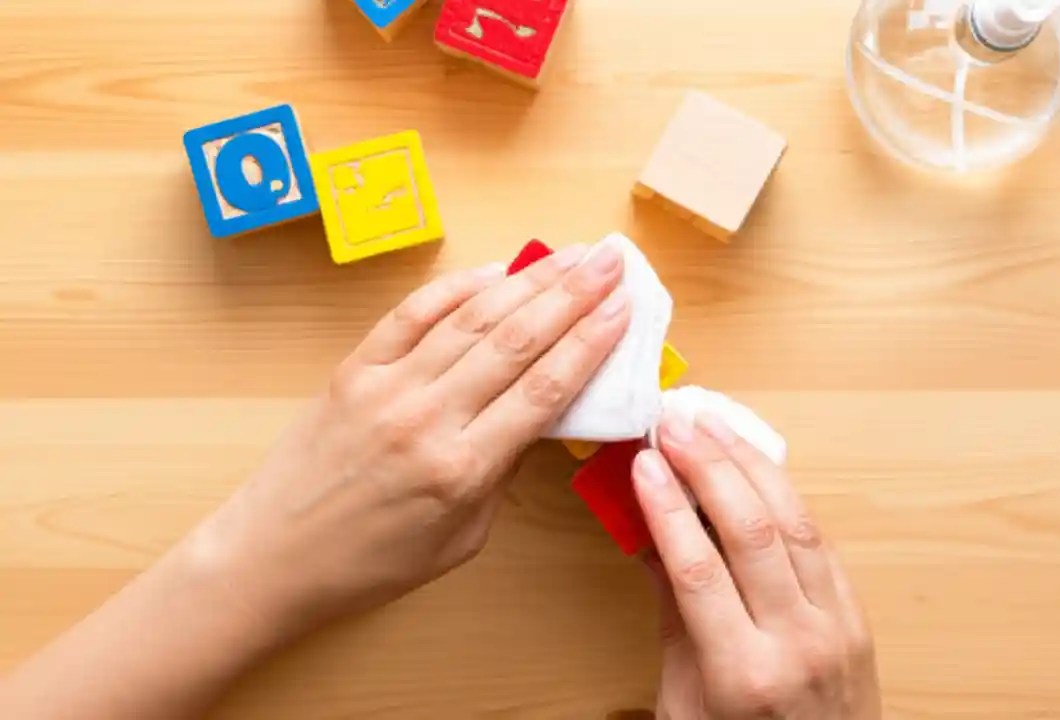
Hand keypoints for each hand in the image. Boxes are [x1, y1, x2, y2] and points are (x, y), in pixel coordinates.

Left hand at [181, 243, 629, 641]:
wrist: (273, 556)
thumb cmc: (373, 562)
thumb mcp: (462, 537)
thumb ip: (503, 471)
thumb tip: (537, 411)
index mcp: (462, 468)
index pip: (543, 389)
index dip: (590, 342)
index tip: (625, 307)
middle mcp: (427, 418)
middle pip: (516, 341)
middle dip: (572, 295)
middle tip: (611, 260)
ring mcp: (386, 387)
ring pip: (471, 319)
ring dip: (528, 281)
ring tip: (569, 255)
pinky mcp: (354, 369)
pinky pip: (412, 314)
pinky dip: (456, 287)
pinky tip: (495, 269)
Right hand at [632, 413, 880, 719]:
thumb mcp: (685, 703)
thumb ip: (672, 618)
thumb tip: (651, 541)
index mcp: (744, 676)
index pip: (699, 570)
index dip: (667, 507)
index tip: (646, 462)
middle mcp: (798, 645)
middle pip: (752, 532)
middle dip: (709, 467)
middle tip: (676, 424)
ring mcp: (835, 627)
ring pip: (794, 523)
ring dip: (750, 465)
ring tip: (713, 425)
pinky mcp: (855, 615)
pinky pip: (820, 540)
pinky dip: (786, 495)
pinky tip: (757, 464)